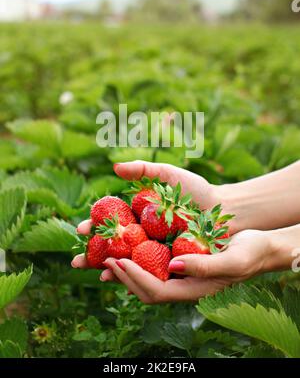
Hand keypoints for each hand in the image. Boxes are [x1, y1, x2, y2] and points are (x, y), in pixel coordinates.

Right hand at [71, 160, 220, 274]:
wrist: (224, 210)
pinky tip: (119, 282)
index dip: (94, 226)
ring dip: (108, 268)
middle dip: (92, 253)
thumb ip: (143, 169)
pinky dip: (131, 277)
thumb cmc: (196, 191)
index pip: (110, 222)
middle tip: (77, 260)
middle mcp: (143, 233)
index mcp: (139, 214)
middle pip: (112, 244)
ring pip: (126, 260)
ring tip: (96, 273)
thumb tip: (115, 167)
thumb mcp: (168, 175)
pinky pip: (146, 272)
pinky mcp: (168, 263)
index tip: (81, 229)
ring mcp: (154, 249)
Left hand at [100, 229, 276, 302]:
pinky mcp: (180, 258)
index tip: (118, 263)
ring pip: (145, 275)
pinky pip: (153, 260)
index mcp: (192, 290)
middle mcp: (182, 283)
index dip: (135, 279)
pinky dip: (137, 254)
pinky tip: (127, 241)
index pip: (156, 291)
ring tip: (105, 254)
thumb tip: (174, 267)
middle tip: (103, 260)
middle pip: (144, 288)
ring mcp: (180, 272)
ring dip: (124, 267)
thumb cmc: (250, 253)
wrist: (259, 245)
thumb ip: (205, 267)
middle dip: (122, 276)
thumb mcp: (232, 260)